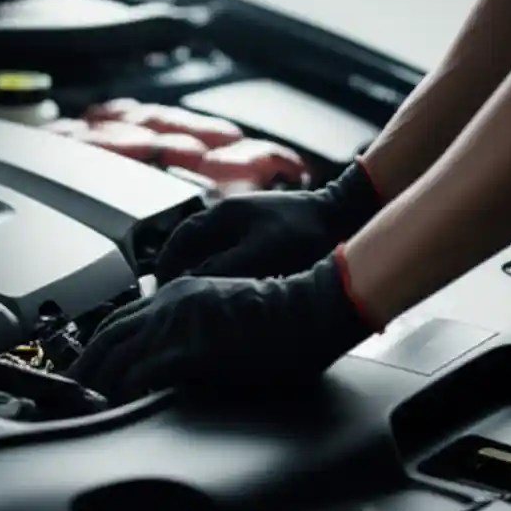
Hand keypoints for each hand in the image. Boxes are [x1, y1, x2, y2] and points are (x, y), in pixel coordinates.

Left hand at [67, 251, 371, 401]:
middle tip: (70, 392)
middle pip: (107, 336)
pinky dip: (122, 394)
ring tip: (83, 407)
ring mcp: (177, 324)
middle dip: (85, 366)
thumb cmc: (289, 313)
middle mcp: (170, 304)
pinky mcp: (188, 349)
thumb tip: (183, 355)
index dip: (99, 344)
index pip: (122, 318)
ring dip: (96, 383)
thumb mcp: (231, 309)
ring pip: (115, 355)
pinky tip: (114, 410)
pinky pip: (140, 375)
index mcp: (181, 293)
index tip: (88, 365)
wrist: (315, 305)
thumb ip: (200, 327)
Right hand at [155, 163, 381, 281]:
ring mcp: (248, 221)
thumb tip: (193, 285)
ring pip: (213, 250)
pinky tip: (231, 288)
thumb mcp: (262, 255)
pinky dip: (224, 270)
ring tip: (200, 296)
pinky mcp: (265, 232)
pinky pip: (233, 253)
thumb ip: (224, 269)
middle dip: (182, 270)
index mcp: (223, 214)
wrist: (349, 215)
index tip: (161, 289)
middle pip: (193, 245)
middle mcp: (230, 214)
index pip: (181, 241)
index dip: (167, 266)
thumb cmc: (308, 233)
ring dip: (203, 271)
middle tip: (175, 296)